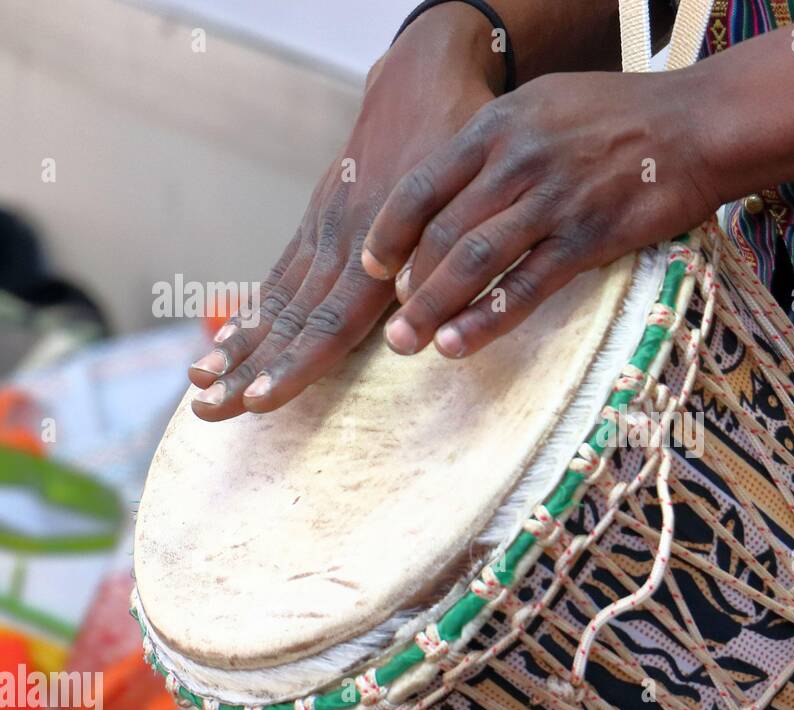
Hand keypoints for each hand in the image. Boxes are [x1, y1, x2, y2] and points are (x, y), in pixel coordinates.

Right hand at [186, 6, 500, 419]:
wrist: (423, 82)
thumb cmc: (458, 145)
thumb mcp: (463, 198)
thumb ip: (435, 256)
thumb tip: (419, 312)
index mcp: (377, 250)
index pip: (330, 323)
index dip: (295, 363)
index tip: (260, 400)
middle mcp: (340, 246)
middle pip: (288, 321)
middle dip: (247, 369)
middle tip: (208, 409)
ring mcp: (323, 233)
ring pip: (276, 301)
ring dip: (238, 346)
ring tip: (198, 384)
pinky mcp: (318, 223)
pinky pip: (280, 274)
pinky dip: (253, 311)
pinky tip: (228, 340)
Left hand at [361, 68, 719, 358]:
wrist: (697, 125)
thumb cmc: (622, 116)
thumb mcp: (545, 104)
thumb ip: (497, 142)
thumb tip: (455, 185)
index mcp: (498, 125)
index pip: (423, 183)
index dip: (389, 231)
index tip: (369, 267)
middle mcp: (517, 160)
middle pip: (441, 230)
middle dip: (406, 285)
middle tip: (385, 326)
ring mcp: (552, 200)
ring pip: (474, 259)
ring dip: (434, 307)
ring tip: (408, 344)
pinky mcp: (588, 237)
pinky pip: (525, 285)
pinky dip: (487, 318)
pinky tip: (460, 344)